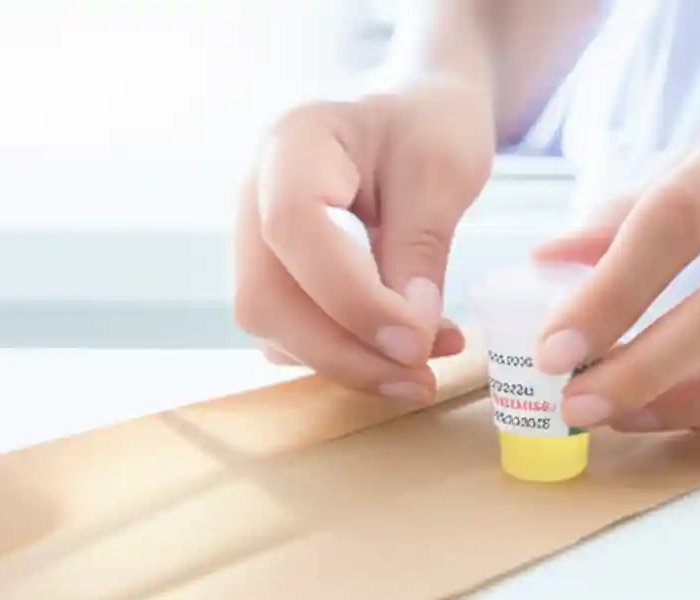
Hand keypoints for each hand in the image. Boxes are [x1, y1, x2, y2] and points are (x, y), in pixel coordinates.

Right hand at [235, 77, 493, 401]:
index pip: (295, 229)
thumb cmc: (430, 130)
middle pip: (266, 297)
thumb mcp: (444, 172)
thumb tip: (405, 337)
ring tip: (425, 368)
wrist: (418, 119)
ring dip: (350, 364)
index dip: (351, 299)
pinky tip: (406, 354)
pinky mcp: (278, 279)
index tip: (415, 340)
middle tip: (421, 379)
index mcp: (293, 145)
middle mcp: (255, 195)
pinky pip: (295, 336)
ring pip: (274, 328)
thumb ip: (420, 248)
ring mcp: (256, 241)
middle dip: (344, 353)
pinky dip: (350, 357)